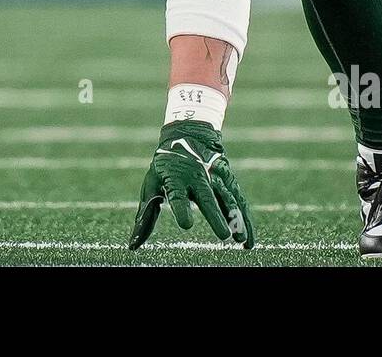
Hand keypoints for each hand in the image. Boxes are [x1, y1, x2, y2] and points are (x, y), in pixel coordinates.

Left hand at [128, 119, 254, 248]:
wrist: (189, 135)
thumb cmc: (165, 167)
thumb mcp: (151, 185)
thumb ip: (146, 216)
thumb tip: (133, 246)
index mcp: (175, 178)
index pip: (177, 195)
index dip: (181, 208)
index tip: (186, 225)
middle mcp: (198, 176)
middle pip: (208, 197)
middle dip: (216, 216)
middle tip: (223, 235)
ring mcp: (215, 176)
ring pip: (228, 198)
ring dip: (236, 218)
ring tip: (241, 239)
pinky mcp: (228, 179)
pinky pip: (239, 201)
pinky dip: (245, 220)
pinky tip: (248, 240)